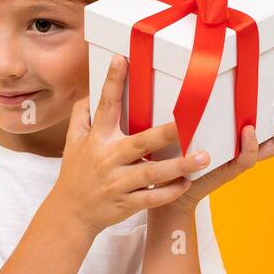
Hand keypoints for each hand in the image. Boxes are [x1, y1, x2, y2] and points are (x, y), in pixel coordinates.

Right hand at [49, 54, 210, 238]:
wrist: (69, 214)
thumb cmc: (75, 174)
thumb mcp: (73, 142)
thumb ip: (82, 116)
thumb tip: (90, 92)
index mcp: (96, 140)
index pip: (105, 106)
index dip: (112, 82)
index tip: (122, 60)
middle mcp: (107, 159)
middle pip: (140, 143)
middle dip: (165, 134)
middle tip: (189, 123)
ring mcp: (117, 183)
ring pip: (151, 173)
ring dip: (178, 166)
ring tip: (203, 157)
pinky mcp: (125, 203)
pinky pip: (151, 197)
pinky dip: (169, 192)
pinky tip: (187, 183)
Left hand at [169, 117, 273, 210]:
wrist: (171, 186)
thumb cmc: (183, 155)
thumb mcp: (198, 131)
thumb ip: (206, 114)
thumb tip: (206, 82)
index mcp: (242, 143)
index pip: (273, 132)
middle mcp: (246, 152)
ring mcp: (239, 162)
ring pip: (269, 150)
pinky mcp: (228, 170)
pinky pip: (245, 159)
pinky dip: (249, 145)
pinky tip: (248, 130)